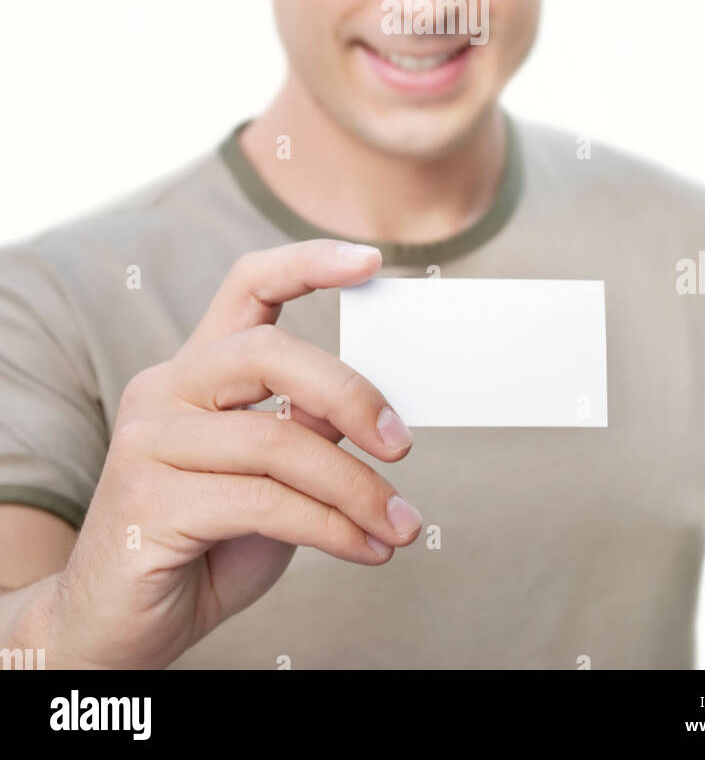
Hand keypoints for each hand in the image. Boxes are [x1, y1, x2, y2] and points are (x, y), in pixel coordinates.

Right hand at [41, 239, 418, 668]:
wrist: (114, 632)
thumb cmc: (198, 550)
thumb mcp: (268, 482)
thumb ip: (305, 436)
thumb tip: (369, 410)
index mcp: (195, 372)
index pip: (248, 285)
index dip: (308, 263)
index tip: (371, 262)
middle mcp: (164, 390)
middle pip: (270, 352)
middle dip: (351, 394)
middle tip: (402, 444)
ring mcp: (149, 442)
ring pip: (278, 440)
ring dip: (355, 488)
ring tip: (398, 524)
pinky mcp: (148, 501)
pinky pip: (265, 503)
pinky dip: (330, 527)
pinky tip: (362, 548)